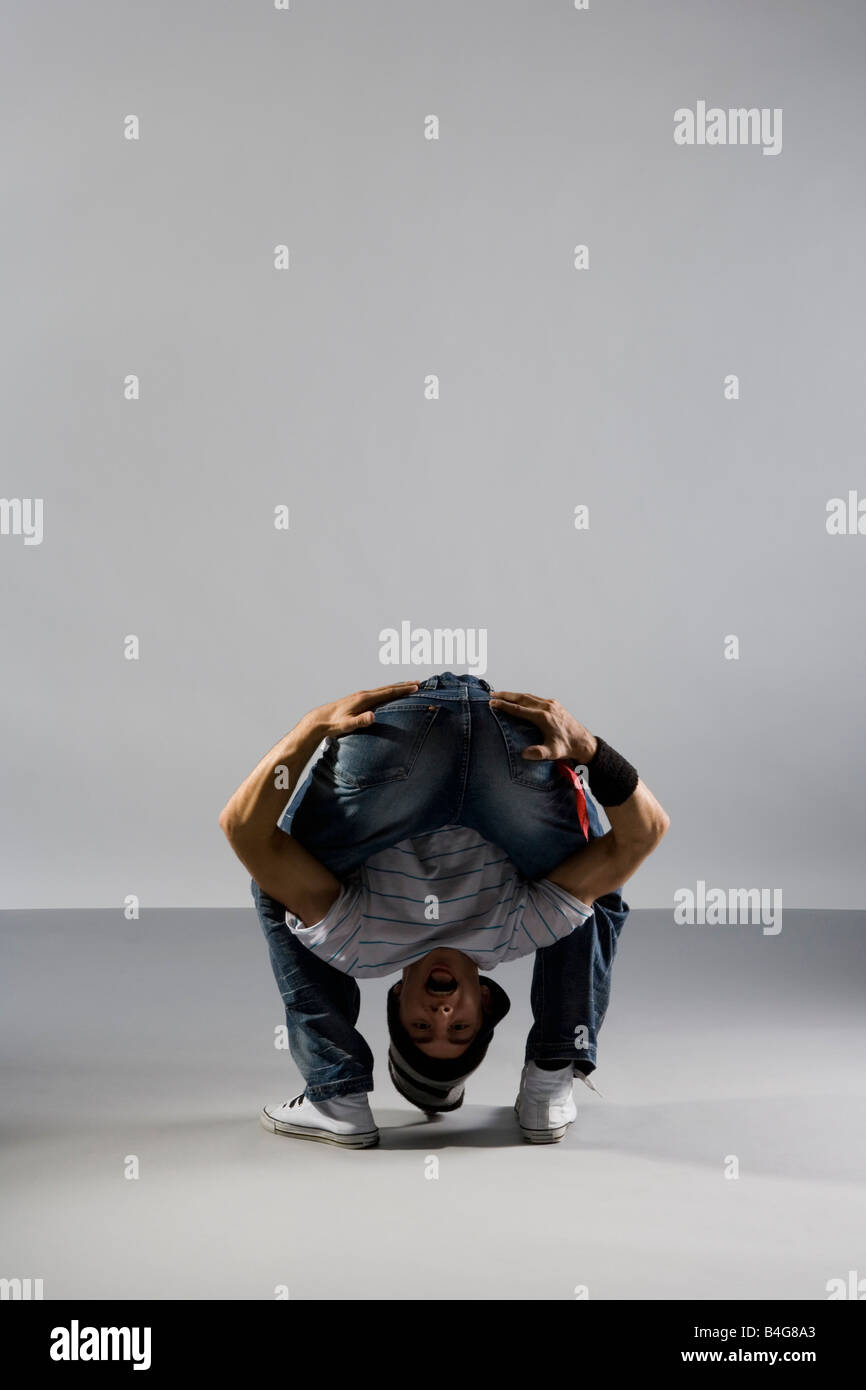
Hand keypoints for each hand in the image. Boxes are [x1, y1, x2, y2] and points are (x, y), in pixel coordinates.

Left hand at [305, 682, 419, 738]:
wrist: (320, 720)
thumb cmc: (334, 724)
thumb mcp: (348, 725)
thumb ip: (360, 721)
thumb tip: (373, 716)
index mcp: (364, 699)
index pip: (388, 692)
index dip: (403, 690)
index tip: (416, 687)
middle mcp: (364, 694)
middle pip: (388, 688)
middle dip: (404, 686)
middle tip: (419, 683)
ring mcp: (361, 696)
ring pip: (383, 690)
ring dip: (396, 688)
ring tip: (408, 687)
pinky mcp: (358, 700)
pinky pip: (378, 694)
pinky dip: (388, 692)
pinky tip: (389, 696)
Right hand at [488, 691, 597, 762]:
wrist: (582, 741)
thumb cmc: (567, 748)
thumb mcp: (553, 753)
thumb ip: (539, 753)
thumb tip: (524, 754)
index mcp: (544, 717)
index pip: (519, 709)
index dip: (505, 706)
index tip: (493, 703)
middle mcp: (547, 707)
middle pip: (522, 698)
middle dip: (505, 696)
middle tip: (491, 696)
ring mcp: (551, 704)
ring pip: (528, 696)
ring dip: (513, 695)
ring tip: (501, 695)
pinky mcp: (554, 704)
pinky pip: (535, 698)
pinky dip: (524, 697)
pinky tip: (518, 699)